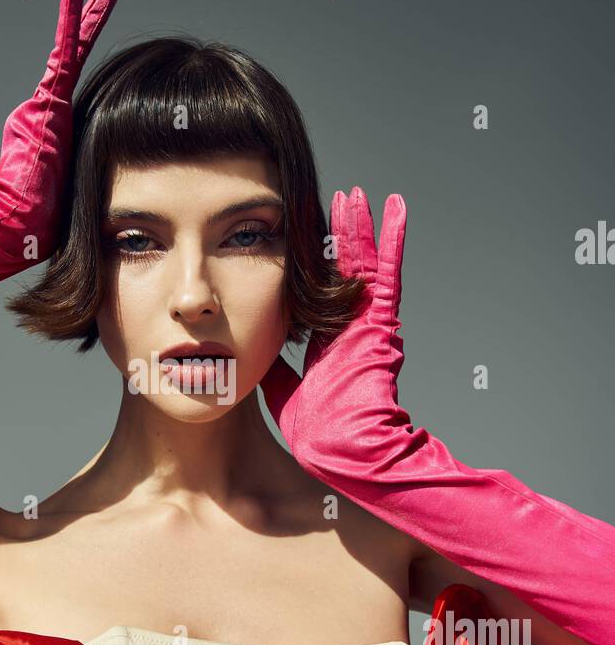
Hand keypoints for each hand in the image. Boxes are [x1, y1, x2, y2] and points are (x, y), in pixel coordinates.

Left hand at [261, 186, 410, 471]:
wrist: (346, 450)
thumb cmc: (322, 435)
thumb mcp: (285, 395)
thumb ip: (274, 372)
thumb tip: (249, 360)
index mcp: (331, 343)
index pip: (323, 295)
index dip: (319, 268)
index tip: (310, 241)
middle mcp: (353, 327)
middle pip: (346, 269)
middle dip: (341, 233)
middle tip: (337, 199)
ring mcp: (369, 323)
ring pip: (365, 262)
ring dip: (361, 226)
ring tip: (358, 194)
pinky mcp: (380, 322)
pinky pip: (387, 271)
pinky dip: (392, 238)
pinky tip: (395, 208)